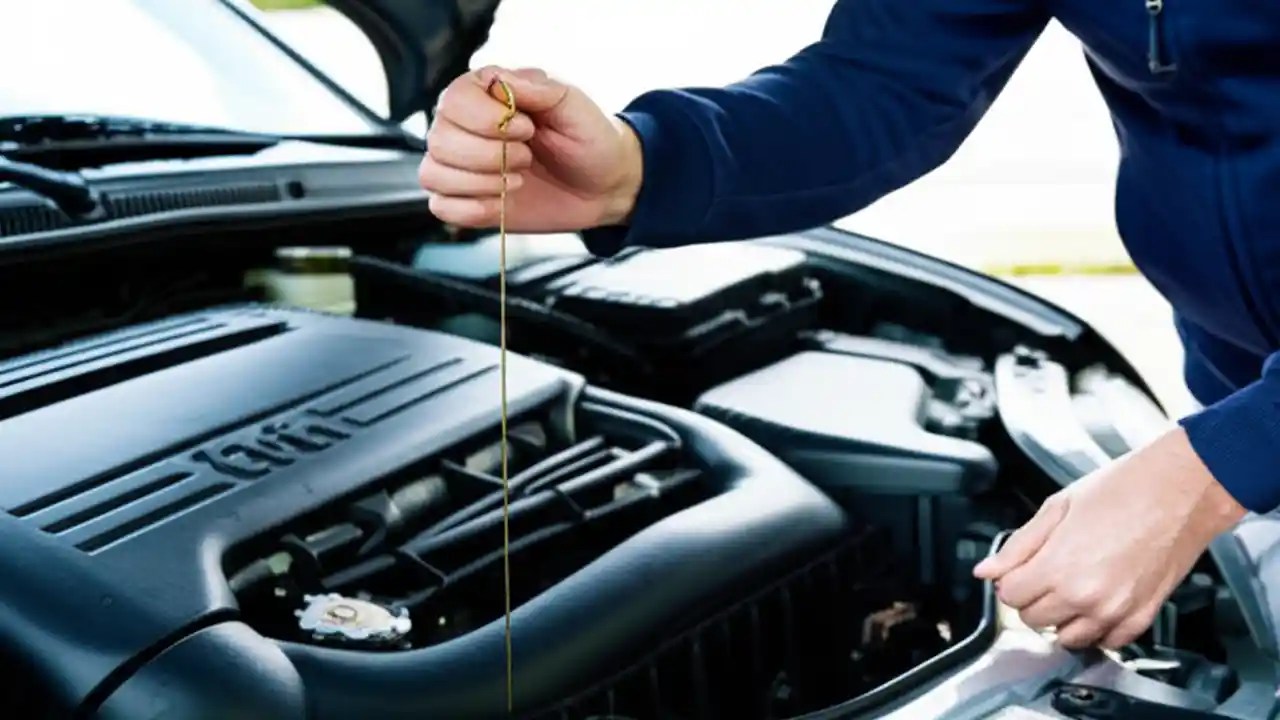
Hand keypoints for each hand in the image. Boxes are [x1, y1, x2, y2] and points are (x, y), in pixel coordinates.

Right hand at [419, 66, 643, 231]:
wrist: (603, 185)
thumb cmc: (589, 139)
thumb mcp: (573, 104)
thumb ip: (537, 88)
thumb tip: (498, 79)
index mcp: (485, 93)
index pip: (453, 100)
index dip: (487, 121)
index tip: (527, 129)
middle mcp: (464, 126)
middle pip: (440, 140)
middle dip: (489, 156)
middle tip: (526, 158)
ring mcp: (462, 165)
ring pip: (433, 174)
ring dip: (480, 183)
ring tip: (516, 180)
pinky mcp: (466, 200)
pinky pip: (441, 207)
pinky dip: (472, 209)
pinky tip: (502, 202)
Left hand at [973, 427, 1245, 648]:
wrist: (1182, 489)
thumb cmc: (1124, 489)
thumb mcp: (1058, 507)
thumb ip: (1018, 545)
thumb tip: (986, 570)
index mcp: (1058, 567)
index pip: (1009, 597)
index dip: (1010, 579)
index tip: (1020, 567)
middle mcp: (1086, 598)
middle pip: (1033, 620)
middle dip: (1031, 597)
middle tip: (1046, 571)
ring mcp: (1116, 612)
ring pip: (1067, 638)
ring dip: (1061, 617)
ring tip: (1072, 586)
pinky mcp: (1142, 617)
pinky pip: (1106, 642)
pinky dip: (1096, 628)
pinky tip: (1098, 601)